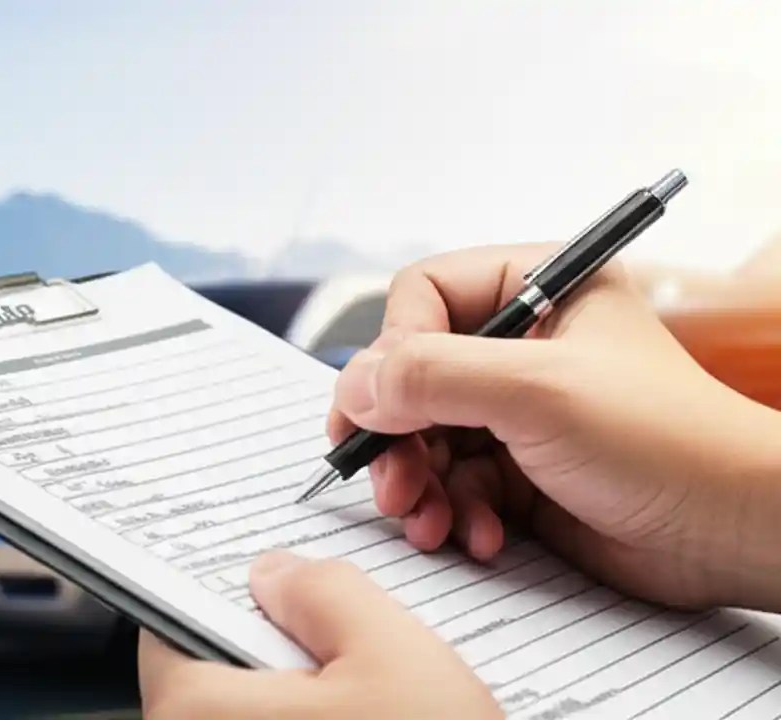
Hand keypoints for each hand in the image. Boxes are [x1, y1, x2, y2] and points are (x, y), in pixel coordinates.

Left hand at [138, 550, 500, 718]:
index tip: (263, 599)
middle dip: (265, 662)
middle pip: (206, 686)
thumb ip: (323, 594)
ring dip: (291, 710)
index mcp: (202, 714)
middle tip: (333, 656)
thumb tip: (274, 574)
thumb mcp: (395, 654)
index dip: (222, 603)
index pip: (168, 631)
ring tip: (363, 711)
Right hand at [329, 243, 780, 611]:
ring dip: (417, 484)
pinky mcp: (519, 469)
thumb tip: (352, 386)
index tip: (381, 408)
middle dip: (394, 435)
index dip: (393, 352)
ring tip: (428, 521)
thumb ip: (432, 377)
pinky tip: (478, 536)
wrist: (729, 531)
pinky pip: (453, 483)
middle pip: (411, 375)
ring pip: (423, 435)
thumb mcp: (537, 392)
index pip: (421, 297)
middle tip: (389, 483)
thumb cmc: (664, 440)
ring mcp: (517, 410)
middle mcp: (520, 345)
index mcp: (536, 289)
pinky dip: (453, 513)